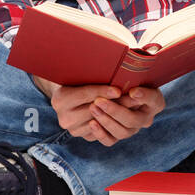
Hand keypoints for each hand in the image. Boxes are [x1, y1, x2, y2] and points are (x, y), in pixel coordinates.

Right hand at [30, 75, 165, 145]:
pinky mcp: (85, 136)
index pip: (85, 94)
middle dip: (115, 103)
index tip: (118, 90)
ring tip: (134, 105)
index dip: (103, 91)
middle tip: (133, 98)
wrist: (73, 97)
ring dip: (118, 114)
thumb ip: (93, 73)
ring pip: (100, 122)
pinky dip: (116, 122)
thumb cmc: (80, 79)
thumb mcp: (82, 74)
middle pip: (93, 110)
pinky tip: (128, 114)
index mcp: (60, 100)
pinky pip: (104, 133)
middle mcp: (64, 118)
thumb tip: (113, 58)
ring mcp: (75, 130)